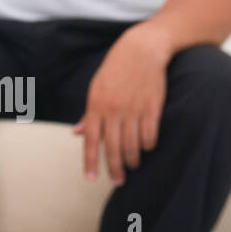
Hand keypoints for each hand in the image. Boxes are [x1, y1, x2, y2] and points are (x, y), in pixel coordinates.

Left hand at [73, 24, 171, 184]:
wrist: (141, 50)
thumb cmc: (115, 69)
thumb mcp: (96, 88)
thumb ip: (89, 114)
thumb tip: (77, 133)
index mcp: (96, 105)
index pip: (92, 140)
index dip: (90, 161)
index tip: (91, 178)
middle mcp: (114, 110)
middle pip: (113, 148)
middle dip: (115, 168)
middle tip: (118, 181)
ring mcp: (134, 110)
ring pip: (133, 145)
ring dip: (133, 159)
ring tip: (133, 165)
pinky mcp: (152, 108)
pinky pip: (150, 135)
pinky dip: (148, 145)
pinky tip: (146, 147)